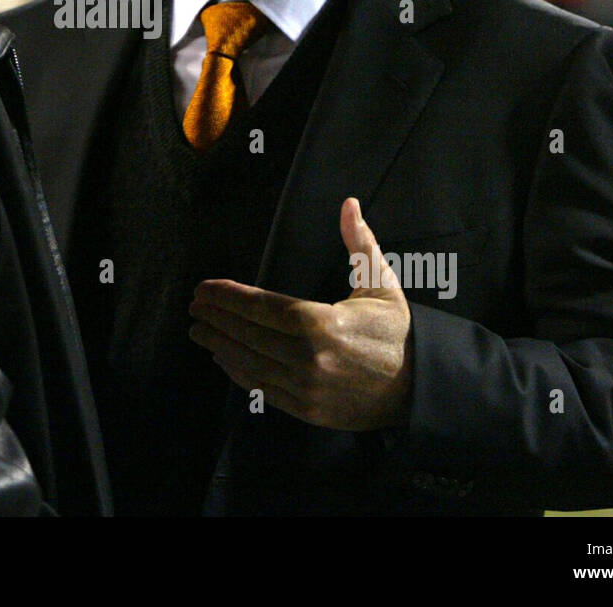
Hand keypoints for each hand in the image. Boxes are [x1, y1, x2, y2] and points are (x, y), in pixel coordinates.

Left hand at [188, 197, 412, 430]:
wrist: (419, 387)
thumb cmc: (395, 331)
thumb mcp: (381, 283)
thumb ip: (360, 243)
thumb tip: (349, 204)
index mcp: (326, 324)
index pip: (265, 308)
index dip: (230, 298)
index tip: (204, 289)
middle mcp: (311, 358)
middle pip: (250, 335)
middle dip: (217, 318)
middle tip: (193, 306)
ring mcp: (306, 387)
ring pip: (250, 363)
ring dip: (219, 345)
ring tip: (198, 329)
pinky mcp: (306, 409)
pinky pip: (262, 388)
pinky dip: (238, 372)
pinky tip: (223, 357)